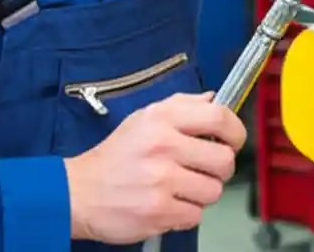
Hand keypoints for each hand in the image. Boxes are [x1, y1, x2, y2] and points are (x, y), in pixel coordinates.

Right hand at [64, 92, 246, 243]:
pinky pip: (196, 215)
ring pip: (213, 191)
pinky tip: (168, 204)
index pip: (219, 117)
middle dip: (220, 168)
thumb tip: (214, 99)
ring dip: (202, 193)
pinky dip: (186, 213)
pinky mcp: (158, 211)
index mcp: (162, 119)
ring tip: (181, 188)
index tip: (233, 140)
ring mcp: (160, 181)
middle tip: (204, 169)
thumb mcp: (144, 118)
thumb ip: (182, 105)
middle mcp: (163, 146)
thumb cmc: (117, 156)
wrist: (78, 192)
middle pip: (224, 160)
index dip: (236, 131)